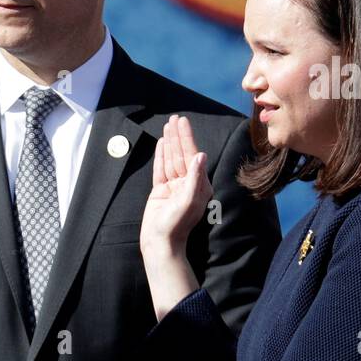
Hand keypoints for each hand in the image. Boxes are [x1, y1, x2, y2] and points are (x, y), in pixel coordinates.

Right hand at [140, 115, 212, 258]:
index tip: (183, 123)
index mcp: (198, 185)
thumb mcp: (188, 200)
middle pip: (181, 154)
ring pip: (171, 159)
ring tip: (168, 126)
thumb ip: (194, 177)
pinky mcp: (161, 191)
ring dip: (170, 142)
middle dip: (178, 136)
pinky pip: (161, 169)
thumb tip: (200, 155)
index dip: (187, 138)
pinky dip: (161, 155)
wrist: (160, 242)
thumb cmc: (176, 225)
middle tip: (175, 118)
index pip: (192, 156)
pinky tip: (162, 144)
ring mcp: (173, 186)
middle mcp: (187, 183)